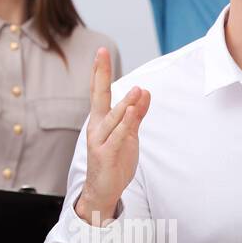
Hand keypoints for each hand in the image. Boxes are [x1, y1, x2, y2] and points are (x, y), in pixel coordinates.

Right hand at [75, 47, 150, 224]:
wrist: (103, 190)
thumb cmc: (114, 160)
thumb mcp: (128, 134)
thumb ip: (135, 114)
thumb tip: (144, 92)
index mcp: (101, 120)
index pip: (99, 91)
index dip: (100, 71)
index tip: (101, 52)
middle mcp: (96, 126)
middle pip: (98, 96)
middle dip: (100, 74)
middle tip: (101, 54)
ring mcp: (99, 141)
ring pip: (112, 118)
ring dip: (124, 104)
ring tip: (136, 90)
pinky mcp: (105, 155)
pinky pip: (117, 137)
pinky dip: (125, 125)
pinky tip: (132, 113)